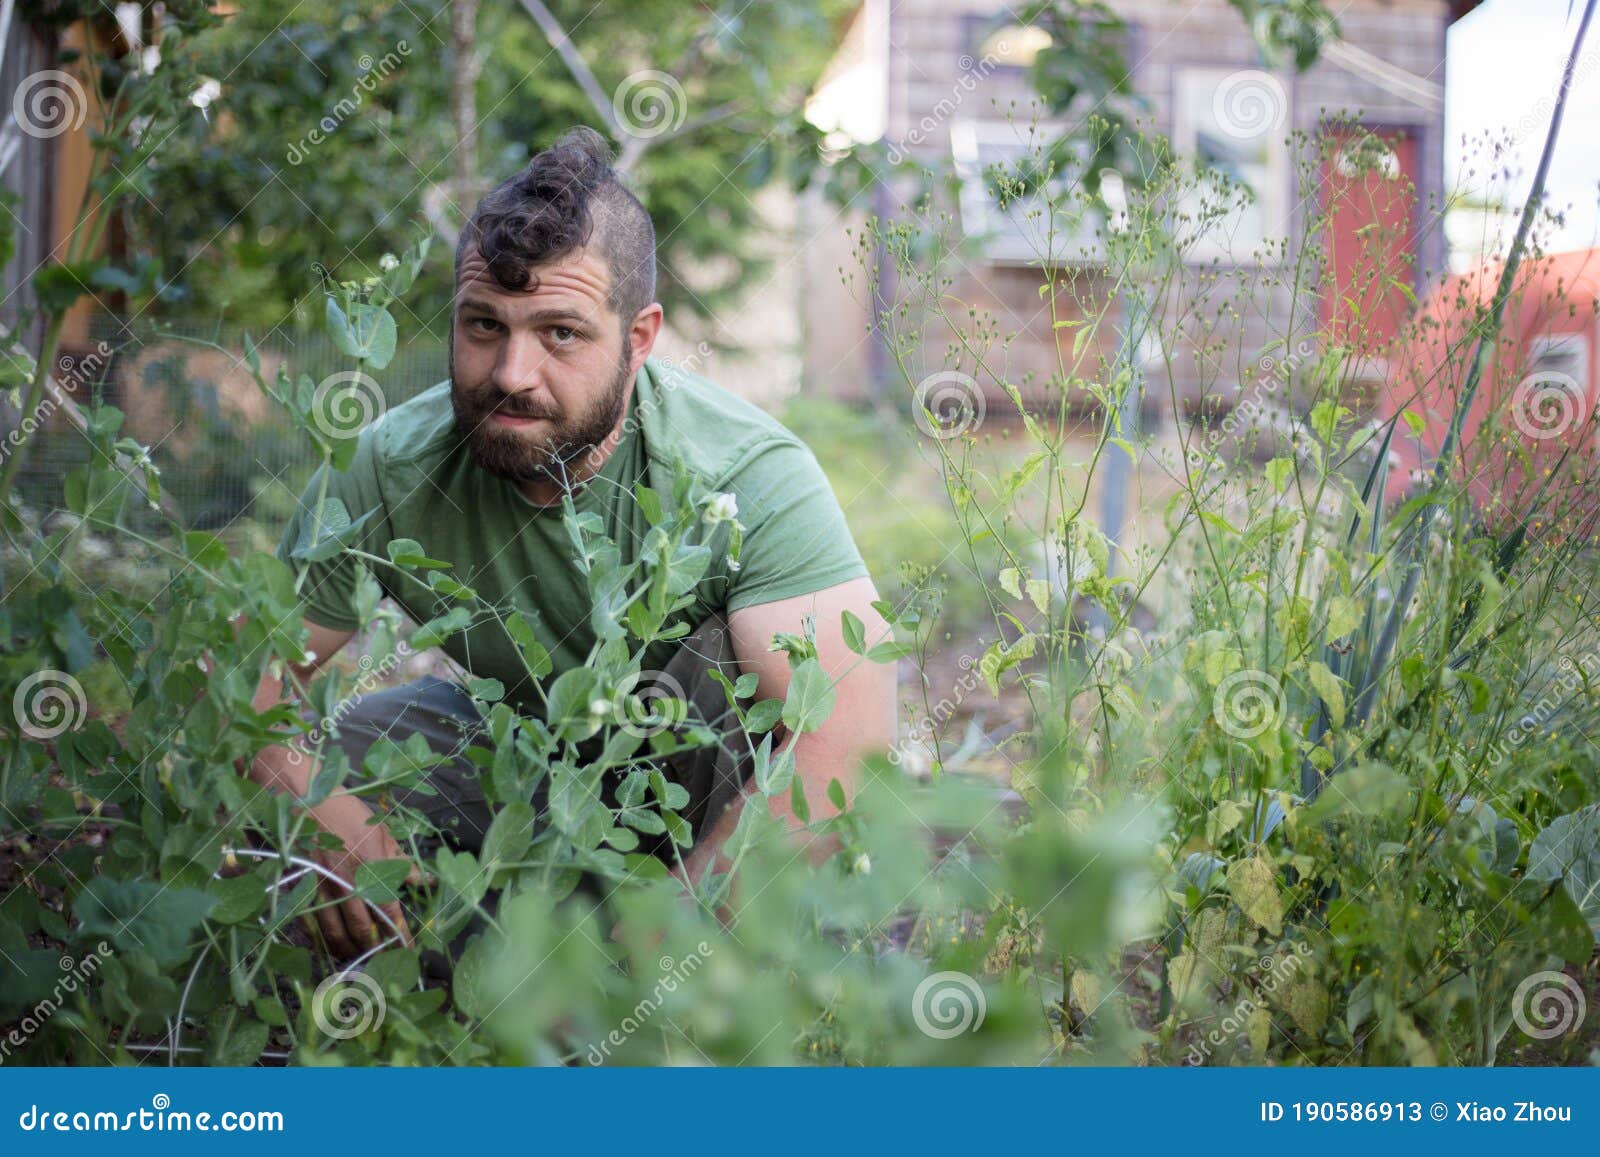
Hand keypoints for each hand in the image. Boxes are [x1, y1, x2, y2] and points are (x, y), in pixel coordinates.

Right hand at [304, 792, 416, 958]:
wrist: (304, 796)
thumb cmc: (347, 811)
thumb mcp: (382, 832)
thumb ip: (403, 861)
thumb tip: (427, 880)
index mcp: (372, 868)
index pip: (390, 912)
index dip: (399, 935)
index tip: (407, 951)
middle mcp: (347, 882)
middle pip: (361, 928)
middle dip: (373, 948)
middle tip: (382, 959)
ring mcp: (320, 886)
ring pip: (333, 931)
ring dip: (347, 949)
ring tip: (357, 958)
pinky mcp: (299, 886)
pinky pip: (308, 922)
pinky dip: (318, 939)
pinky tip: (326, 946)